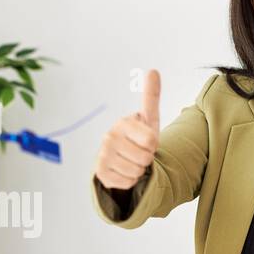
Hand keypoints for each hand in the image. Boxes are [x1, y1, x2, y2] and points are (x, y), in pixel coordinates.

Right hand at [95, 69, 160, 189]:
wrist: (119, 157)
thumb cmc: (137, 137)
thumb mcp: (148, 118)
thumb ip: (151, 96)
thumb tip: (153, 70)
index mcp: (122, 123)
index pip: (152, 141)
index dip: (154, 145)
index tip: (146, 141)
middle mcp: (109, 138)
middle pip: (145, 158)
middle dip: (146, 159)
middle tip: (138, 153)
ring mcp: (102, 156)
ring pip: (136, 172)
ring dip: (138, 170)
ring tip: (131, 161)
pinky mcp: (100, 173)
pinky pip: (127, 182)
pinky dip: (129, 180)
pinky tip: (123, 171)